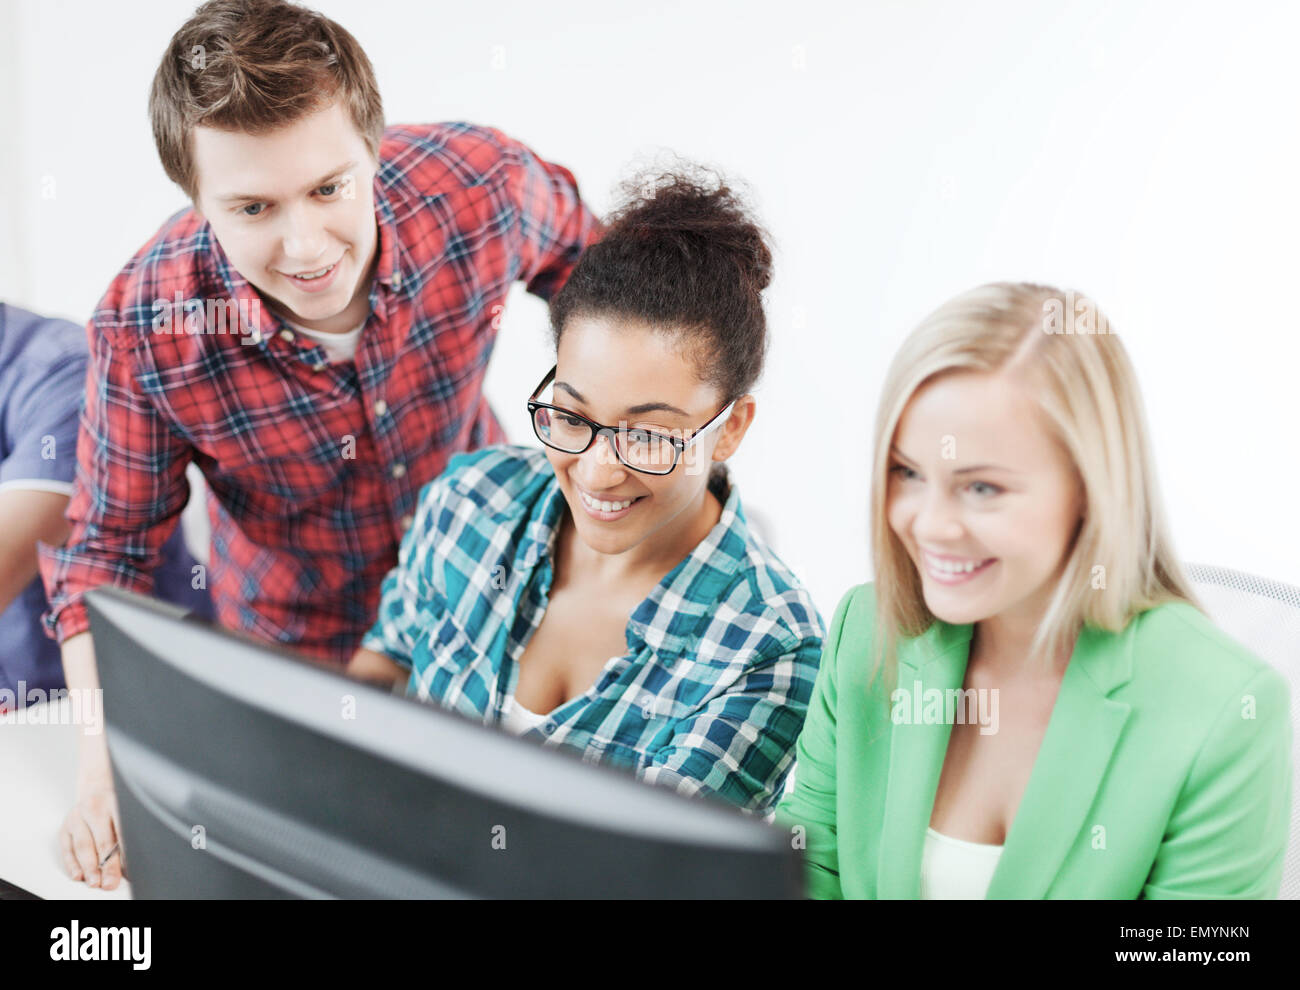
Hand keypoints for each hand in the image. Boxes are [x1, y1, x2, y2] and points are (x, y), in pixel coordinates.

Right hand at [59, 739, 125, 889]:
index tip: (131, 871)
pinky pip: (67, 848)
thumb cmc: (116, 804)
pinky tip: (78, 875)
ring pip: (83, 845)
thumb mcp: (128, 809)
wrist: (96, 788)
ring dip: (89, 867)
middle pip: (103, 841)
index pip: (123, 831)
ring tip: (95, 882)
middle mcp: (94, 808)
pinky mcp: (65, 828)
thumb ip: (131, 830)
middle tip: (111, 882)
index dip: (127, 853)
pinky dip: (72, 864)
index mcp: (116, 802)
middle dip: (108, 865)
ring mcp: (77, 817)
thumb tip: (139, 860)